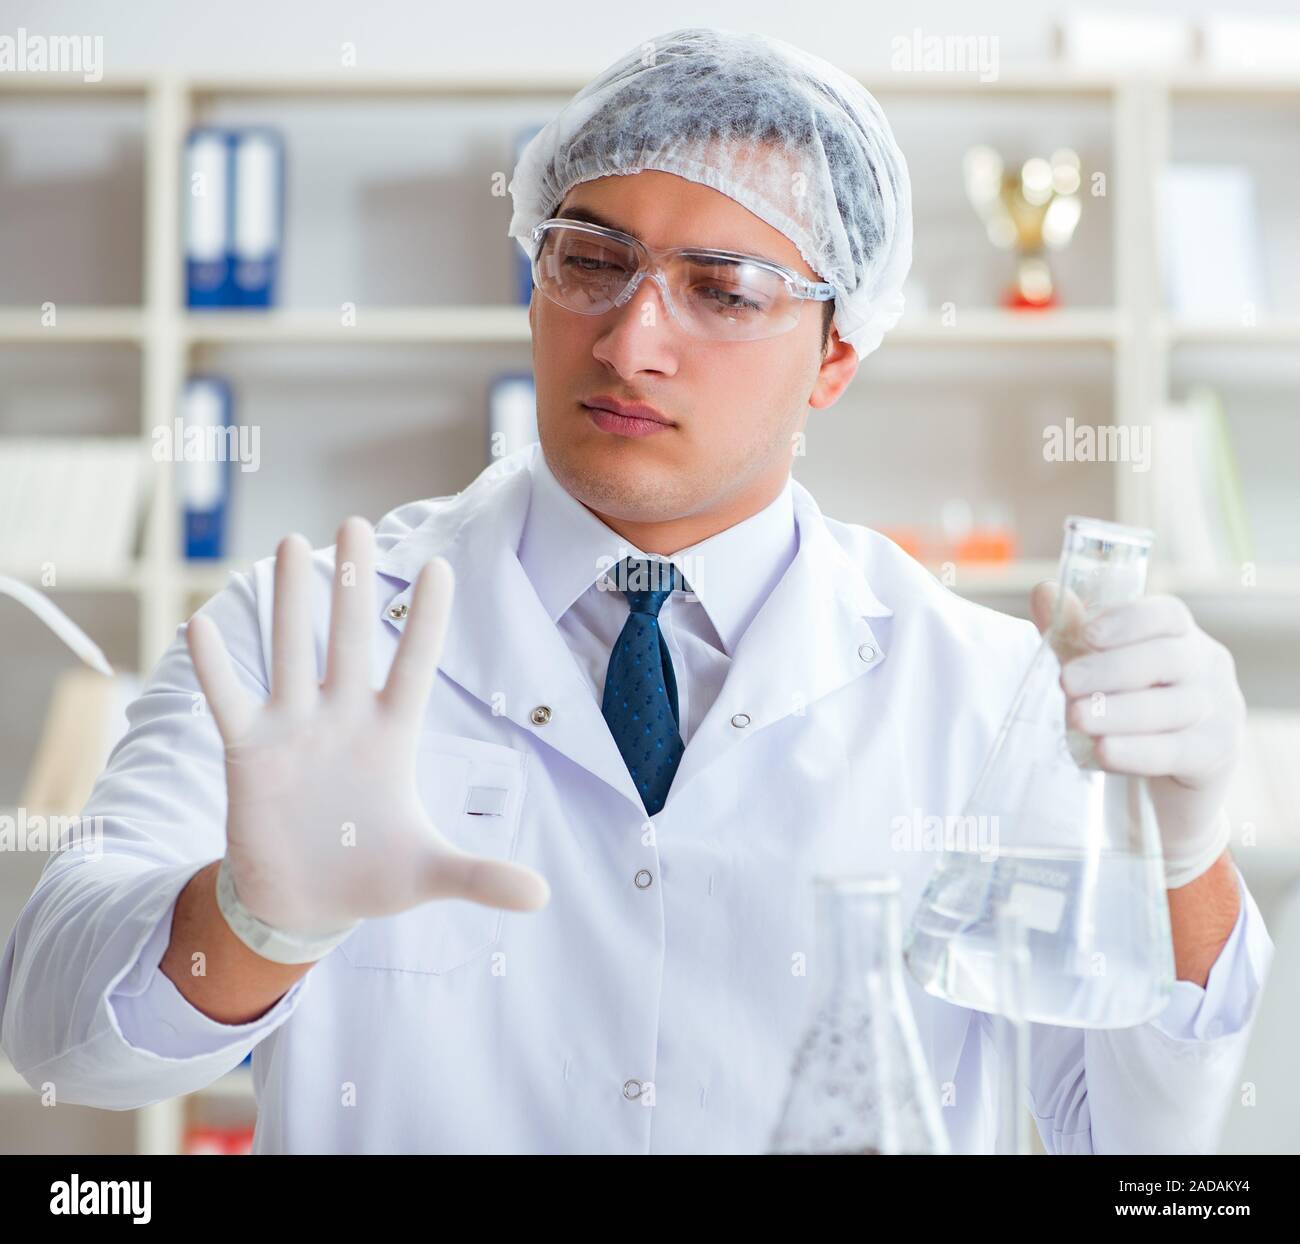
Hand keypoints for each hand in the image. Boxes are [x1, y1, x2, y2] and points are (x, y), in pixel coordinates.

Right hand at [187, 516, 549, 959]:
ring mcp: (295, 729)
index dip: (426, 620)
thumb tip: (542, 896)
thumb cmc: (371, 875)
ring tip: (288, 542)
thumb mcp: (430, 875)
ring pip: (292, 651)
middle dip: (353, 584)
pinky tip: (201, 624)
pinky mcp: (249, 753)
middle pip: (351, 638)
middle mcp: (344, 718)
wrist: (306, 902)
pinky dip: (217, 668)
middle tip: (355, 524)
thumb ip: (481, 875)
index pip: (414, 665)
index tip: (441, 567)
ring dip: (288, 602)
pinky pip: (229, 701)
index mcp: (393, 735)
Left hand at [1030, 582, 1242, 888]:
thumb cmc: (1129, 708)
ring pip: (1173, 707)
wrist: (1167, 778)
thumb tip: (1045, 593)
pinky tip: (1103, 752)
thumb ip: (1072, 634)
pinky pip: (1177, 751)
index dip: (1128, 621)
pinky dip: (1137, 752)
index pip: (1168, 615)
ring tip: (1076, 718)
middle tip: (1067, 682)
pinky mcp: (1215, 754)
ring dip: (1119, 712)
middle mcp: (1207, 667)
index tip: (1088, 633)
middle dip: (1112, 669)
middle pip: (1168, 659)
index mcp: (1181, 636)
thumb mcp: (1098, 669)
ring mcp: (1219, 710)